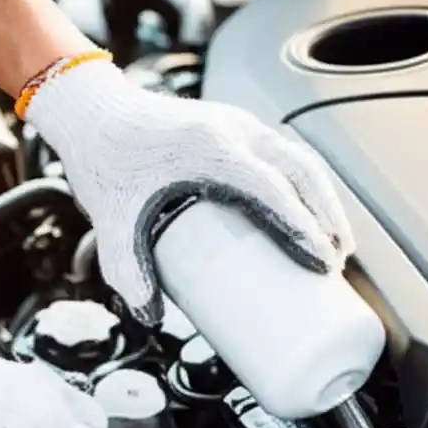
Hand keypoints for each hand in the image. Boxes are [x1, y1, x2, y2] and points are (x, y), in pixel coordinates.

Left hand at [25, 59, 353, 323]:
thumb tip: (152, 317)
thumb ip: (126, 269)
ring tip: (334, 241)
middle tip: (337, 261)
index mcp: (212, 150)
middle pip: (302, 174)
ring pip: (299, 160)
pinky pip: (283, 153)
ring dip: (323, 199)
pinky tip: (308, 209)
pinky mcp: (233, 125)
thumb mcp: (111, 219)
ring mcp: (237, 124)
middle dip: (328, 218)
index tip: (323, 264)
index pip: (275, 192)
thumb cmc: (103, 158)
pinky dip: (304, 182)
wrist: (90, 110)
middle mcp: (234, 131)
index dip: (304, 229)